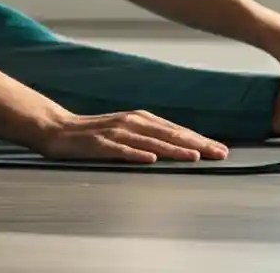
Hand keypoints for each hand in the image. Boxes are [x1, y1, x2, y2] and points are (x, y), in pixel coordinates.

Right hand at [32, 109, 229, 163]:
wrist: (58, 129)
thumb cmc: (95, 134)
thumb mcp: (127, 132)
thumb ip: (150, 137)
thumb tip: (179, 146)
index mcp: (142, 120)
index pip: (178, 131)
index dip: (201, 140)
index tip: (222, 150)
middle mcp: (133, 122)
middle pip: (171, 134)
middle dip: (198, 144)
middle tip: (220, 154)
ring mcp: (117, 132)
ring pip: (151, 142)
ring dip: (174, 149)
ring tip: (194, 156)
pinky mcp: (100, 144)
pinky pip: (121, 150)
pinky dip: (136, 154)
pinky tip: (151, 160)